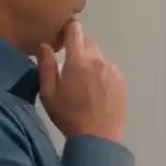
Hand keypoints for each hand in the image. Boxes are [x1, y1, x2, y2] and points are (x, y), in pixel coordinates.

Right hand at [35, 20, 126, 142]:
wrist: (99, 137)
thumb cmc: (69, 116)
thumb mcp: (49, 93)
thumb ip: (46, 66)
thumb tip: (44, 46)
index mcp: (78, 61)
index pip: (75, 30)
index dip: (68, 28)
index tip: (62, 33)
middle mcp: (98, 60)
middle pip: (89, 42)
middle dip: (79, 47)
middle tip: (70, 64)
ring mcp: (113, 70)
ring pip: (100, 57)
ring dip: (91, 62)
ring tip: (83, 83)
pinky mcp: (122, 81)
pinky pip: (109, 70)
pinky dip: (102, 73)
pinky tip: (96, 91)